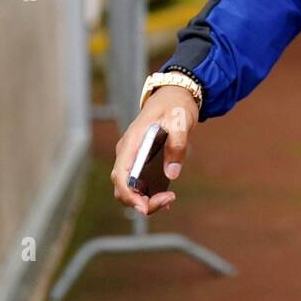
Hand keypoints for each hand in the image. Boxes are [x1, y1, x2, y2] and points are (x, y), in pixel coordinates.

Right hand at [110, 85, 198, 215]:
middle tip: (168, 200)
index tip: (144, 206)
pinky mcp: (142, 160)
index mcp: (132, 142)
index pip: (120, 175)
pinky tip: (167, 195)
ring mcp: (133, 157)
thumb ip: (177, 145)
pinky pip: (140, 182)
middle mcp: (127, 152)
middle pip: (123, 186)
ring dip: (146, 198)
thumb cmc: (175, 104)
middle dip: (140, 201)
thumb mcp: (180, 120)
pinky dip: (150, 193)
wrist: (175, 94)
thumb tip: (171, 174)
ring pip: (131, 187)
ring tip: (169, 198)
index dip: (128, 194)